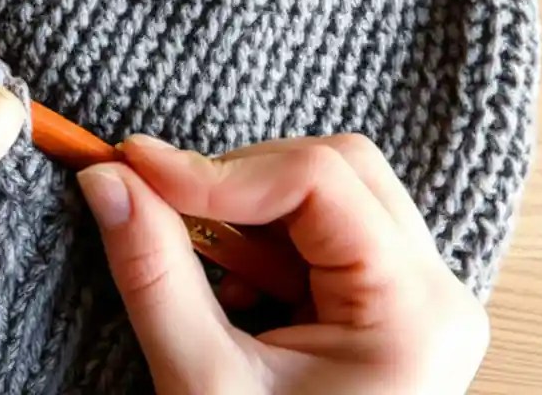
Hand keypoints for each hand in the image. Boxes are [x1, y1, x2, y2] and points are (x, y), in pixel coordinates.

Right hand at [78, 134, 488, 394]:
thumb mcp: (204, 382)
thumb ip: (154, 272)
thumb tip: (106, 181)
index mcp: (413, 312)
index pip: (319, 179)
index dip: (218, 167)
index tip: (133, 168)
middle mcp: (435, 292)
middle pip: (336, 168)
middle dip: (238, 181)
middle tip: (162, 209)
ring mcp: (418, 297)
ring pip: (328, 191)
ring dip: (249, 214)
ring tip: (209, 279)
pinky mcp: (388, 305)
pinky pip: (324, 232)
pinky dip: (264, 243)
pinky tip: (236, 297)